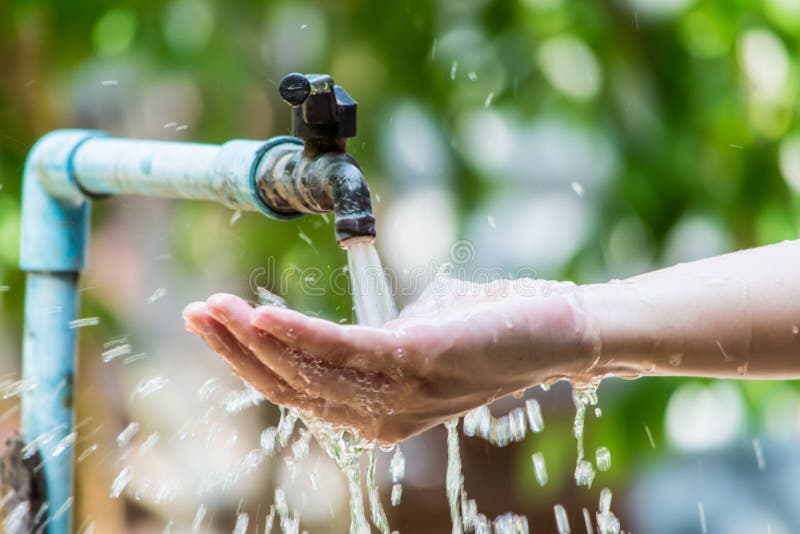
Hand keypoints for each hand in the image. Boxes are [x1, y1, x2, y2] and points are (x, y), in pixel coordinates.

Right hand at [183, 278, 597, 443]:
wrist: (562, 328)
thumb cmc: (491, 328)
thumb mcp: (420, 336)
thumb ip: (381, 337)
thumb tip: (361, 317)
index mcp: (381, 411)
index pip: (300, 392)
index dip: (251, 361)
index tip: (217, 322)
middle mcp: (385, 415)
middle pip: (292, 389)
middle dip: (236, 352)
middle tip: (196, 313)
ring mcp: (400, 393)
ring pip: (309, 374)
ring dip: (253, 340)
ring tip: (213, 308)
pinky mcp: (417, 360)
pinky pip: (345, 352)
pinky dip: (299, 336)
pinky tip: (261, 317)